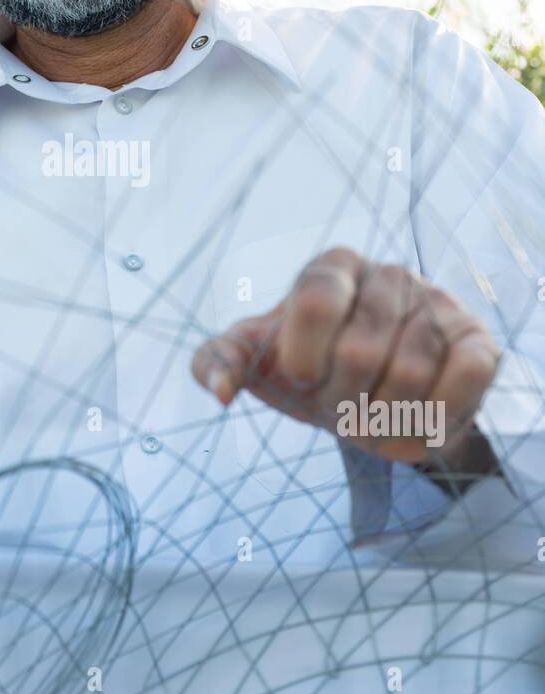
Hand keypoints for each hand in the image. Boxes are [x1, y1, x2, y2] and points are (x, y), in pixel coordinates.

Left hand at [191, 248, 500, 462]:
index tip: (303, 379)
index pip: (317, 301)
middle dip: (343, 400)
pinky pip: (466, 377)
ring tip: (374, 423)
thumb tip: (220, 390)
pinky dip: (435, 418)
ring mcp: (438, 302)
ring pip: (411, 372)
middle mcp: (389, 274)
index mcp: (331, 268)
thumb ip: (217, 362)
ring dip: (383, 421)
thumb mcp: (258, 364)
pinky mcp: (476, 339)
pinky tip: (416, 425)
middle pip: (361, 350)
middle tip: (342, 410)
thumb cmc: (311, 372)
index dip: (306, 356)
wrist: (376, 400)